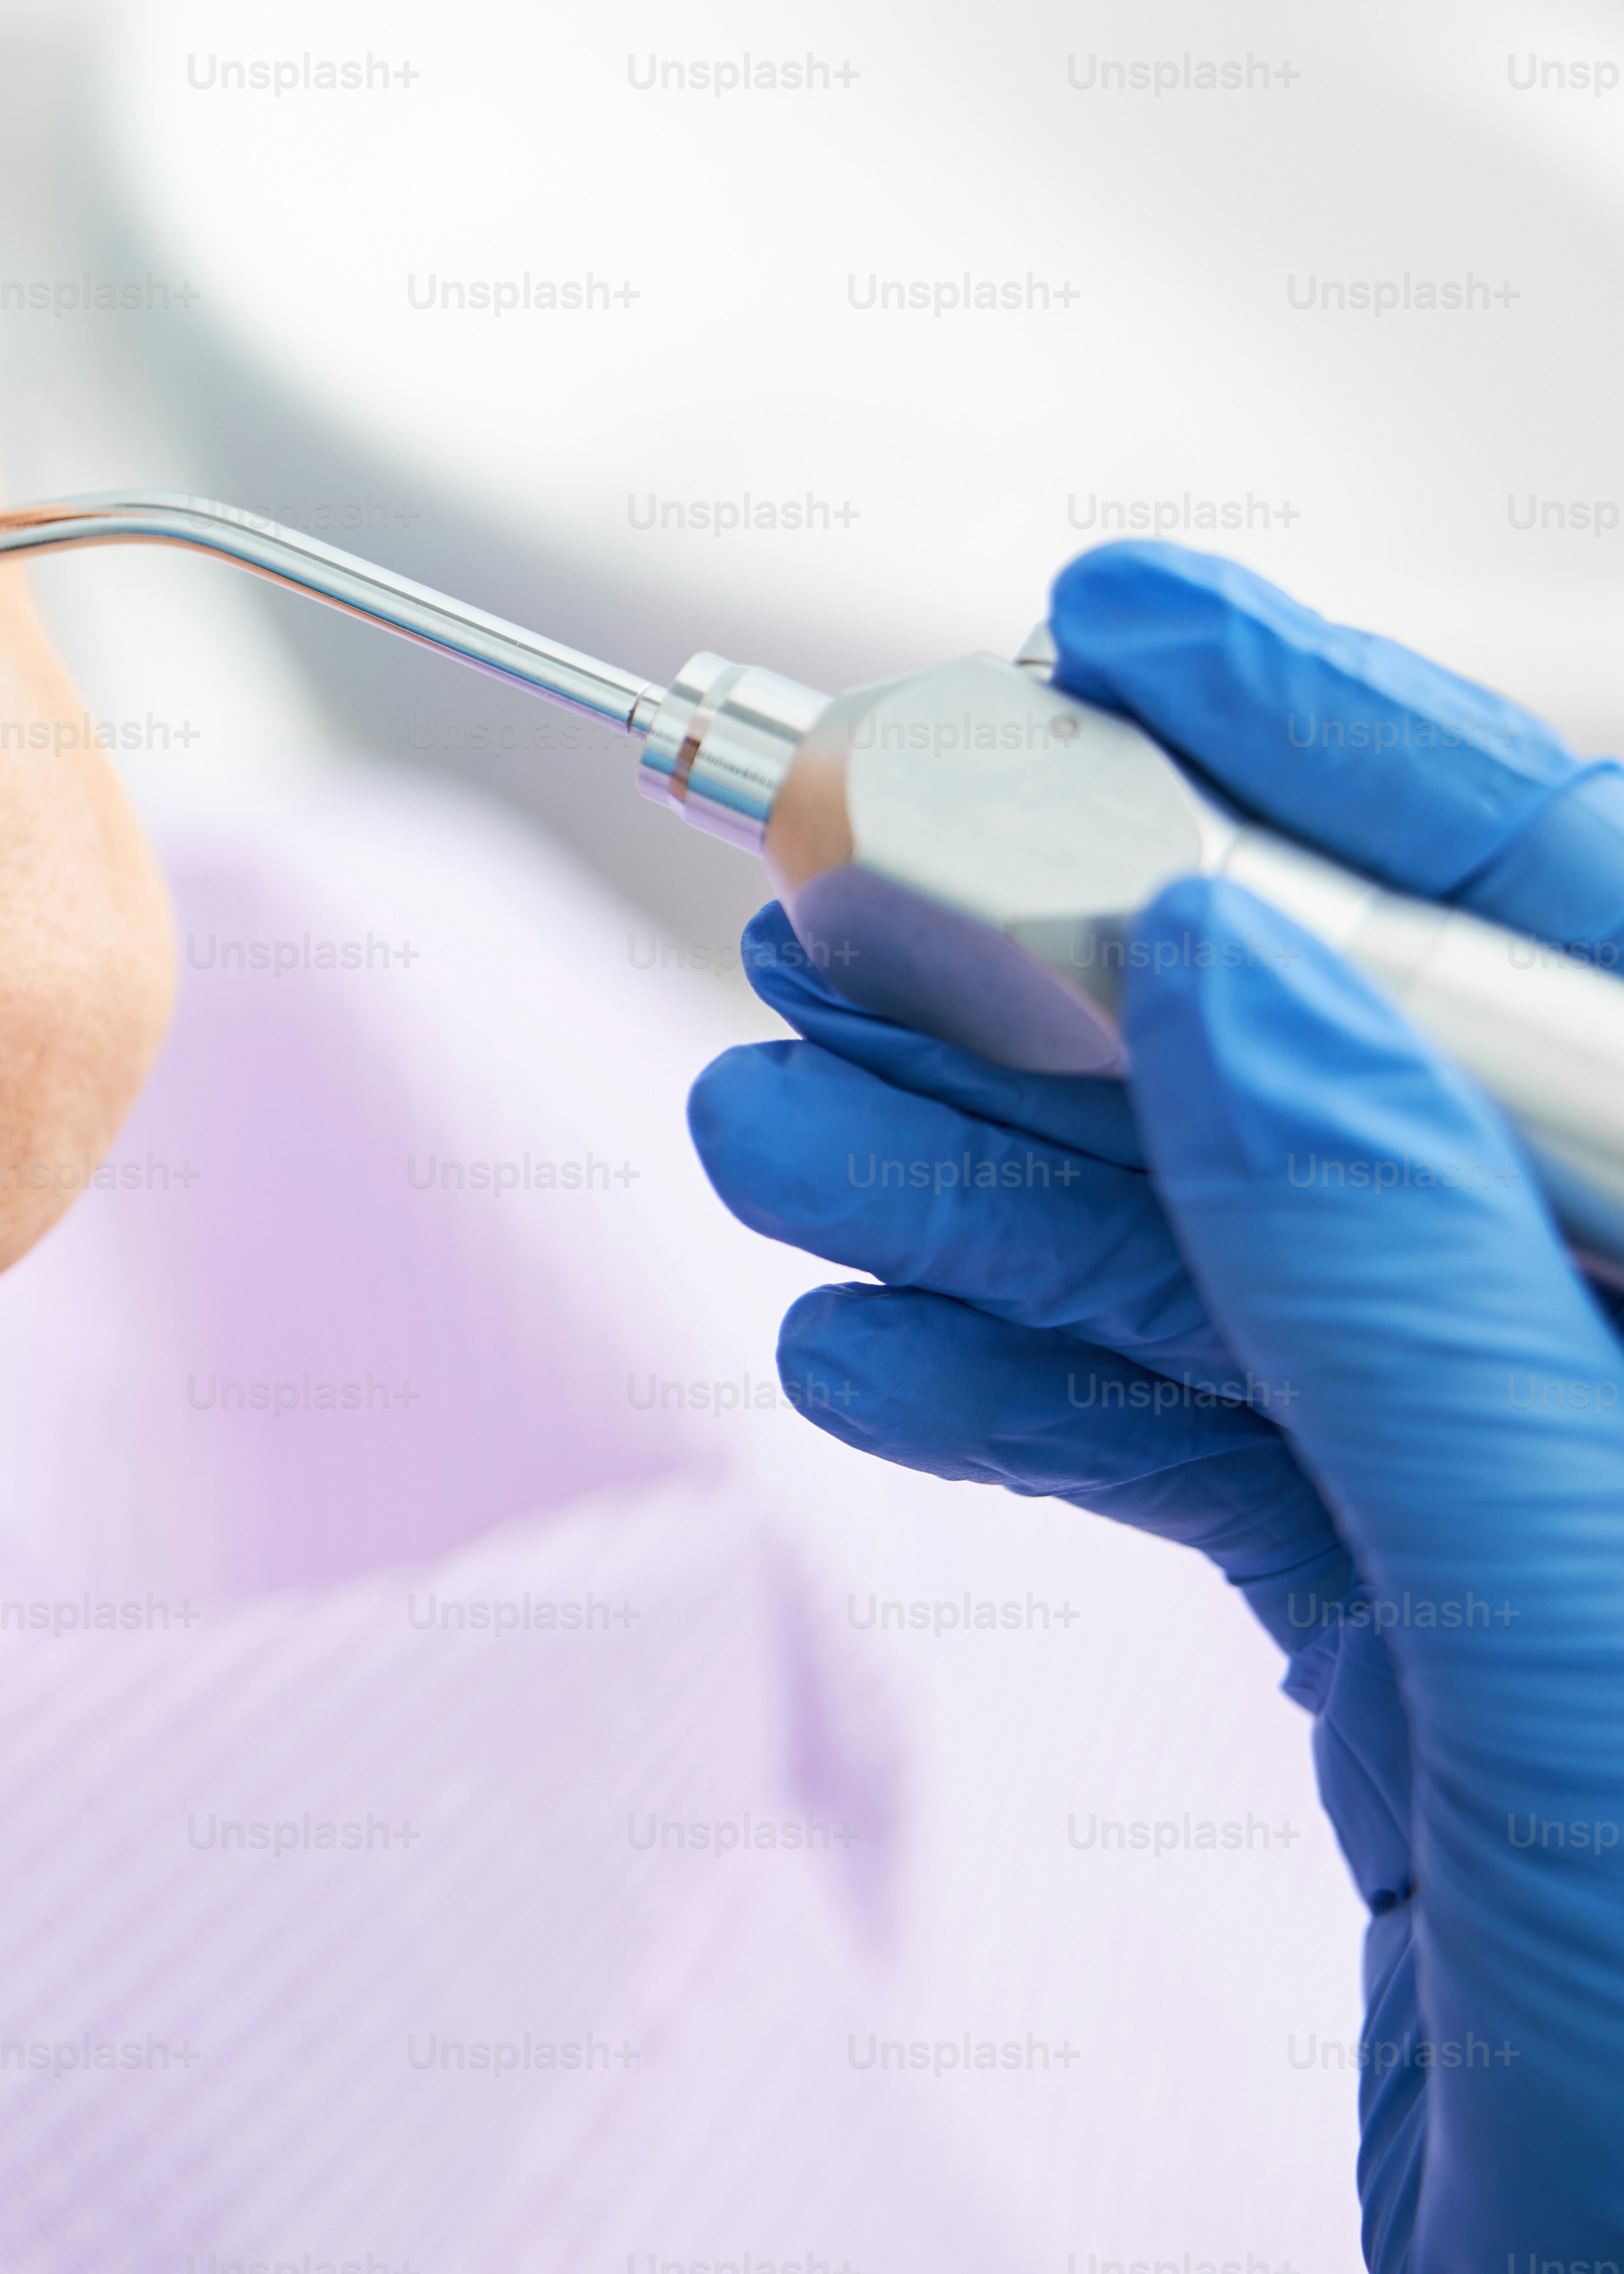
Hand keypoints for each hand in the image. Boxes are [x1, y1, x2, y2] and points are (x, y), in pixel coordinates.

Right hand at [684, 541, 1623, 2265]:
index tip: (1122, 621)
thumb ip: (1432, 1317)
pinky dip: (1019, 1391)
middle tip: (834, 890)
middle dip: (1085, 981)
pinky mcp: (1430, 1645)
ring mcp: (1550, 1508)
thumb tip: (1245, 982)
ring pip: (1245, 1263)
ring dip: (983, 1190)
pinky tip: (857, 1345)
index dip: (1354, 764)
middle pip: (1369, 1084)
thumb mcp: (1588, 1681)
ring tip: (761, 1126)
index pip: (1585, 946)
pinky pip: (1206, 1446)